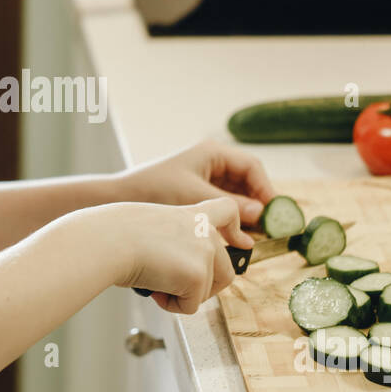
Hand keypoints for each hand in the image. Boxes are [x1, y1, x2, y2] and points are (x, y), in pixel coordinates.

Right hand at [102, 196, 253, 314]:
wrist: (109, 240)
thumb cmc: (116, 233)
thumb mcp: (152, 227)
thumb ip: (175, 241)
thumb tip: (177, 270)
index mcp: (192, 215)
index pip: (227, 211)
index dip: (236, 229)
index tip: (240, 241)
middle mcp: (205, 232)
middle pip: (225, 270)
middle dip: (202, 286)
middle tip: (172, 285)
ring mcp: (205, 253)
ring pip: (208, 290)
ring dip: (183, 295)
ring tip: (155, 282)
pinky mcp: (198, 276)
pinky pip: (191, 305)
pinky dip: (171, 305)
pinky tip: (154, 288)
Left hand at [115, 138, 275, 230]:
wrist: (119, 199)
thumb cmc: (152, 190)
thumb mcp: (193, 197)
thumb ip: (229, 206)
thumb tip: (260, 215)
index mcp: (212, 153)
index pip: (251, 167)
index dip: (265, 189)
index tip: (272, 211)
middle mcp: (211, 162)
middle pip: (246, 182)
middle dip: (256, 205)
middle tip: (265, 229)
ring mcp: (204, 178)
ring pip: (235, 196)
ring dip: (243, 215)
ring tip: (250, 237)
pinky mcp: (195, 194)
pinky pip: (221, 205)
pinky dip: (229, 220)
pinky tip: (232, 238)